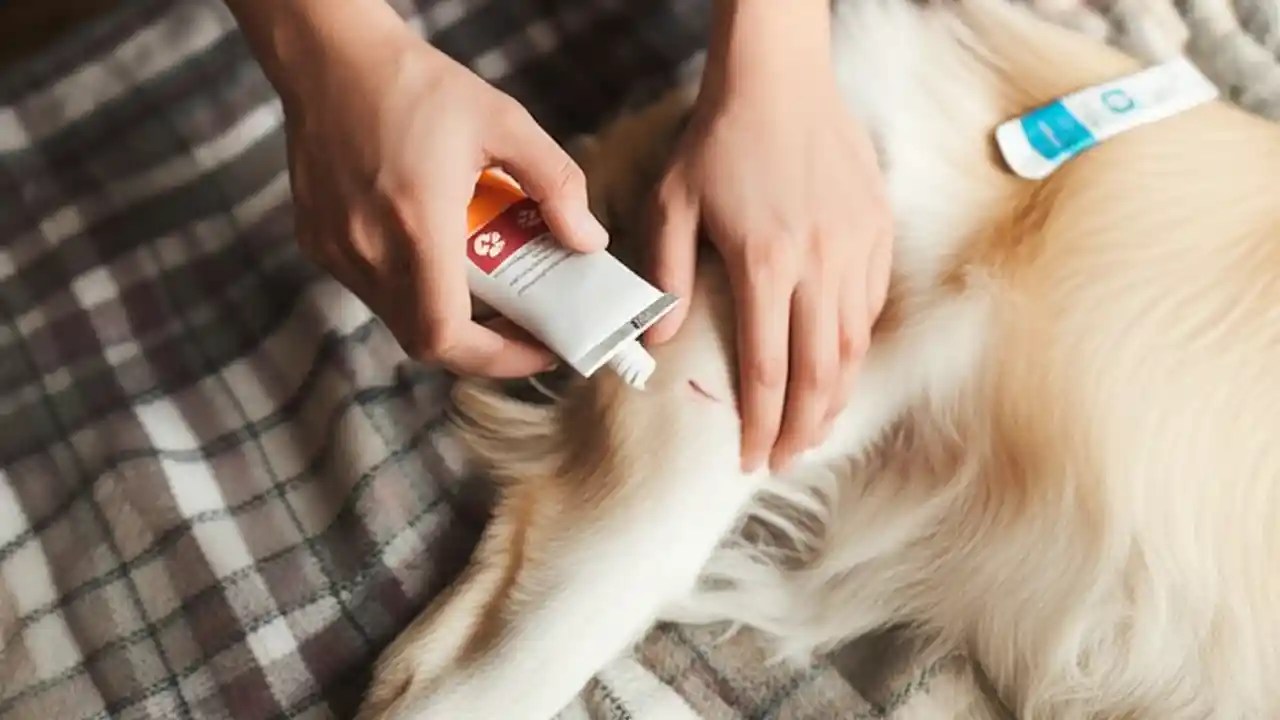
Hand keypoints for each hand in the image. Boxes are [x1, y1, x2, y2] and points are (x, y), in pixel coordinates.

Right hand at [235, 0, 606, 375]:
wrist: (329, 55)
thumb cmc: (416, 84)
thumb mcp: (505, 122)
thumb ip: (557, 185)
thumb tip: (589, 240)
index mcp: (417, 226)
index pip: (448, 337)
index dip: (499, 359)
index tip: (542, 349)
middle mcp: (367, 249)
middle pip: (428, 340)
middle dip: (484, 345)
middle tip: (525, 325)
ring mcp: (336, 250)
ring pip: (399, 318)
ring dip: (448, 316)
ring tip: (490, 285)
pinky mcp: (317, 242)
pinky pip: (372, 289)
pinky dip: (413, 289)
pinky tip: (439, 255)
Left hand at [646, 0, 892, 471]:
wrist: (780, 79)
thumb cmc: (719, 138)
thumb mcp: (673, 202)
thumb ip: (667, 274)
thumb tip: (663, 340)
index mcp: (766, 263)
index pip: (767, 368)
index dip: (761, 422)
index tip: (750, 458)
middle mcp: (819, 263)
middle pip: (821, 372)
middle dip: (804, 428)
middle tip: (786, 461)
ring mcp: (856, 247)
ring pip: (853, 345)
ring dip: (836, 396)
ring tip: (816, 430)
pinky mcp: (877, 230)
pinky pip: (871, 306)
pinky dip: (855, 346)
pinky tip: (838, 366)